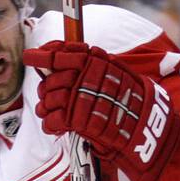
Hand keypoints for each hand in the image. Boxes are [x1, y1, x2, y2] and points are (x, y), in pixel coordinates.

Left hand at [29, 40, 179, 180]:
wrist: (148, 126)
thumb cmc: (133, 101)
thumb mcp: (117, 72)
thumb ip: (93, 66)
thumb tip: (62, 58)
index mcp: (96, 60)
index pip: (62, 52)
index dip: (43, 55)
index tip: (31, 57)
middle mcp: (87, 75)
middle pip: (52, 79)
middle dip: (45, 89)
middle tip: (47, 97)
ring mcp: (82, 97)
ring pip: (49, 99)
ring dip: (46, 109)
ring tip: (50, 114)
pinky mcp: (79, 120)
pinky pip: (53, 120)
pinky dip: (51, 125)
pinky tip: (56, 128)